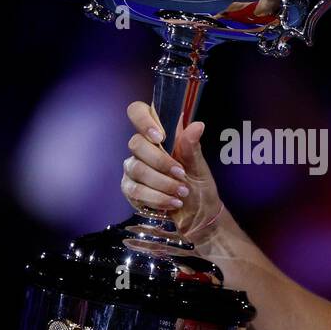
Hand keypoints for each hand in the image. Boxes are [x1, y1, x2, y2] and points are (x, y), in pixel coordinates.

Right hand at [122, 100, 223, 245]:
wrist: (199, 217)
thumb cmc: (199, 187)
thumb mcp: (200, 167)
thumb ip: (192, 147)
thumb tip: (197, 125)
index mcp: (160, 136)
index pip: (138, 112)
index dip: (143, 120)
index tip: (160, 136)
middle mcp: (143, 149)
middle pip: (135, 143)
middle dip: (161, 162)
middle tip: (181, 174)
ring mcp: (134, 169)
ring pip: (136, 168)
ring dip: (162, 182)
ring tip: (182, 192)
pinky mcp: (130, 189)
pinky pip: (135, 190)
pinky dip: (156, 197)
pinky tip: (172, 202)